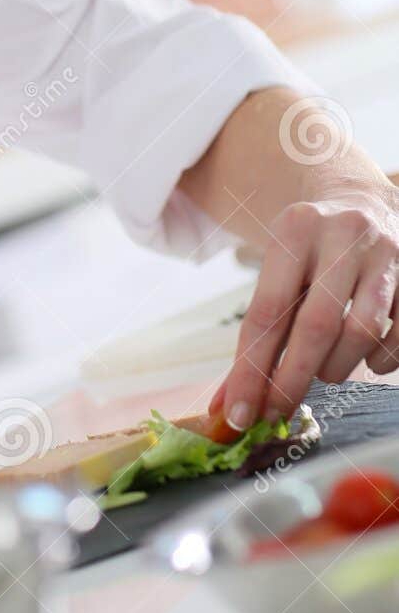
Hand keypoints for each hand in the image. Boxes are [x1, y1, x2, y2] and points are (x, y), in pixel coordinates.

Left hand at [212, 187, 398, 428]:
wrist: (360, 199)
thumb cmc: (308, 249)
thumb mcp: (277, 269)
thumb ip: (257, 333)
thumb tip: (228, 405)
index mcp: (295, 229)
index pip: (267, 310)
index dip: (250, 369)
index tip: (237, 413)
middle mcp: (343, 234)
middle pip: (316, 325)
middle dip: (292, 379)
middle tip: (275, 412)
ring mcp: (386, 254)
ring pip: (361, 332)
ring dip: (336, 368)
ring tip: (324, 372)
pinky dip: (379, 360)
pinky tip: (365, 358)